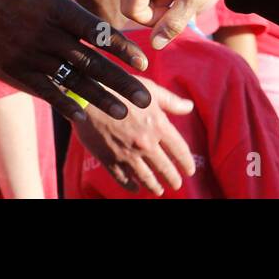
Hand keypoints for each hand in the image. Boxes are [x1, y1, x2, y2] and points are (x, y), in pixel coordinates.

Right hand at [0, 0, 150, 120]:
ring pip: (71, 81)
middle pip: (91, 64)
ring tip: (123, 113)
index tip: (143, 64)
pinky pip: (43, 89)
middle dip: (121, 83)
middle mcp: (47, 35)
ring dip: (99, 98)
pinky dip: (63, 103)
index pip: (98, 33)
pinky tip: (82, 117)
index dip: (122, 50)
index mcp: (59, 8)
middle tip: (146, 101)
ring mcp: (29, 54)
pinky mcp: (13, 67)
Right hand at [71, 79, 195, 193]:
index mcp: (159, 125)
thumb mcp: (150, 90)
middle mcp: (145, 143)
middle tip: (177, 185)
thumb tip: (189, 106)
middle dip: (173, 178)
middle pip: (164, 167)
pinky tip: (135, 189)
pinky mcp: (109, 159)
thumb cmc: (121, 88)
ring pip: (146, 176)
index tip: (190, 170)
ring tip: (159, 191)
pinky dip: (130, 186)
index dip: (186, 162)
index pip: (179, 150)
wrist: (87, 96)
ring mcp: (127, 153)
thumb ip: (171, 101)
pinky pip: (123, 178)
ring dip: (154, 186)